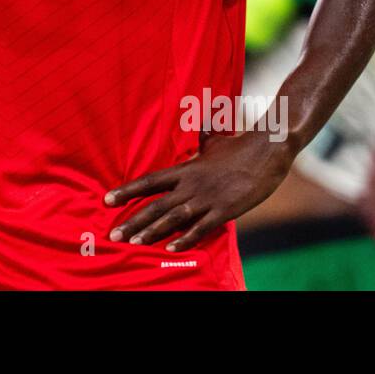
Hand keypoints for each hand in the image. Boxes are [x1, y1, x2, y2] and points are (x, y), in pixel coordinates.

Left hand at [104, 131, 292, 251]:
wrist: (267, 149)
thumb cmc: (239, 144)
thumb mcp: (213, 140)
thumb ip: (200, 139)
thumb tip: (198, 125)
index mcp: (185, 168)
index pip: (149, 182)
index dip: (126, 191)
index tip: (107, 201)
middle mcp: (191, 184)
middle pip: (155, 205)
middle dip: (133, 221)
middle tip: (113, 236)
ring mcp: (207, 198)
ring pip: (173, 218)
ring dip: (152, 232)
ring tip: (133, 243)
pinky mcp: (225, 210)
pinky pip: (201, 228)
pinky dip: (185, 239)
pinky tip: (171, 248)